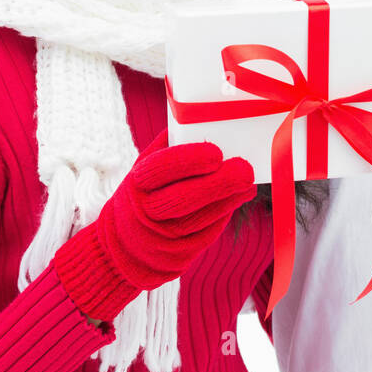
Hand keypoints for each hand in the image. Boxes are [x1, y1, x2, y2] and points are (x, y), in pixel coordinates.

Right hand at [54, 139, 255, 321]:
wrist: (124, 247)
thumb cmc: (144, 195)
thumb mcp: (144, 169)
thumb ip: (168, 146)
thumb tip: (199, 116)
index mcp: (137, 183)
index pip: (162, 168)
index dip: (190, 159)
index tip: (217, 152)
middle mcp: (145, 211)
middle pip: (184, 198)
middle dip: (219, 183)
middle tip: (245, 168)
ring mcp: (161, 237)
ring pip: (201, 218)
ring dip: (230, 199)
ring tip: (248, 183)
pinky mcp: (177, 255)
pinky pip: (206, 234)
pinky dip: (225, 215)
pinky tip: (238, 199)